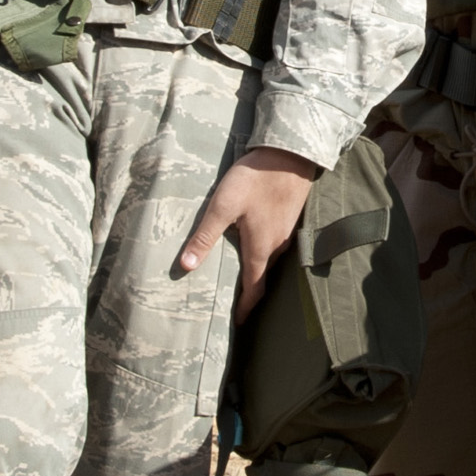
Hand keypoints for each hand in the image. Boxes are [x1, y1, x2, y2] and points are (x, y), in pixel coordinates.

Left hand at [178, 147, 321, 321]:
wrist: (290, 153)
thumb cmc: (254, 180)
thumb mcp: (222, 206)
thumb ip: (204, 237)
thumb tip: (185, 267)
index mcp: (261, 249)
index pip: (255, 289)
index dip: (246, 308)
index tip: (238, 322)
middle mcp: (277, 246)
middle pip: (263, 276)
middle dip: (250, 292)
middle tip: (235, 301)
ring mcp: (287, 232)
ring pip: (270, 259)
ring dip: (257, 271)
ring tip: (242, 274)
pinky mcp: (290, 218)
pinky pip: (276, 244)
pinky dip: (264, 252)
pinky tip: (254, 242)